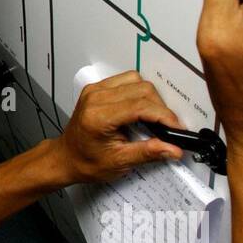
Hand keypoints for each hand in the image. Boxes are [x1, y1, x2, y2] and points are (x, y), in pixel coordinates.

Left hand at [57, 71, 184, 184]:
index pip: (140, 106)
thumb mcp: (119, 162)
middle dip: (160, 108)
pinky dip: (138, 92)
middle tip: (167, 127)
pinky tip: (140, 109)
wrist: (66, 158)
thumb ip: (148, 152)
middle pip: (142, 89)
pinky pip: (126, 80)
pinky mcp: (97, 89)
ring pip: (136, 80)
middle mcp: (96, 98)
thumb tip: (172, 148)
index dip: (164, 116)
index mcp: (98, 116)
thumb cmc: (85, 161)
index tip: (177, 128)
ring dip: (150, 98)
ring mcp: (95, 90)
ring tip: (154, 118)